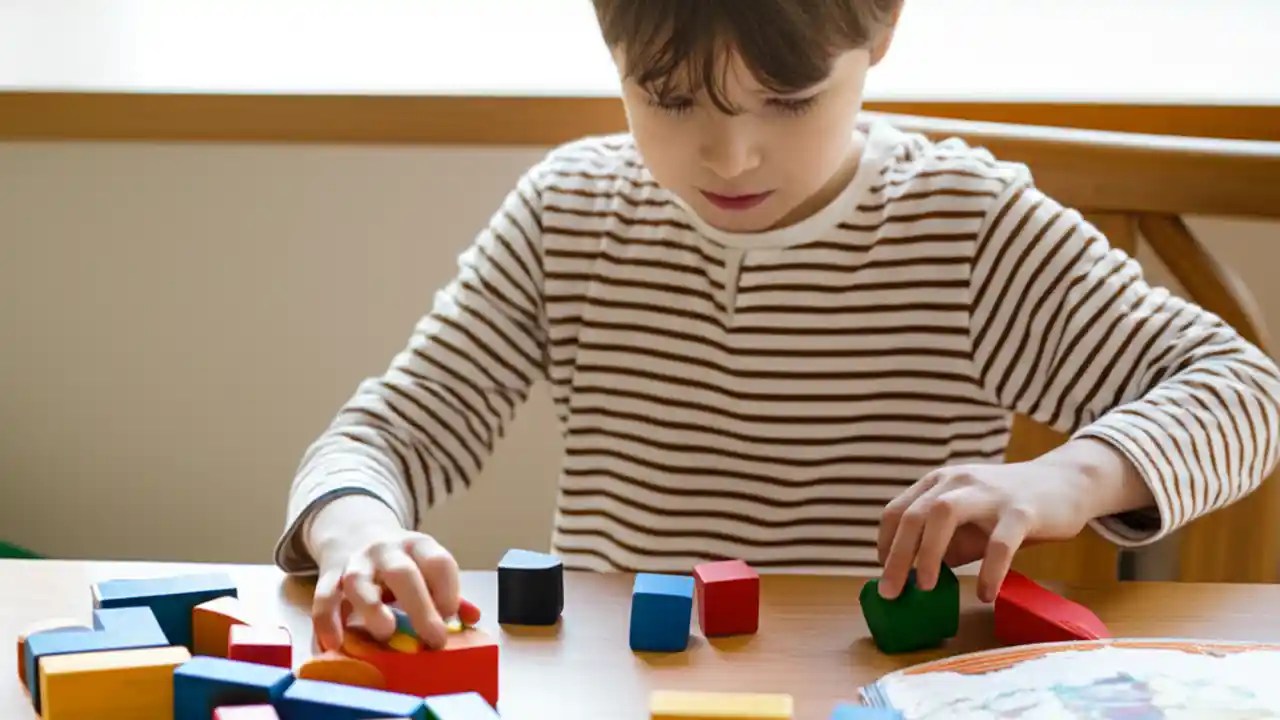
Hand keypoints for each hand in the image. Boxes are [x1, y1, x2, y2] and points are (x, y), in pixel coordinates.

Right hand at [306, 496, 469, 651]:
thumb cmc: (401, 561)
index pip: (438, 562)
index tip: (450, 618)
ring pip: (358, 581)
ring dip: (371, 608)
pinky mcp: (329, 576)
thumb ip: (447, 592)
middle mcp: (386, 550)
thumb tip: (474, 618)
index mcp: (418, 546)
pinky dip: (327, 622)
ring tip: (385, 632)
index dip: (448, 590)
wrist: (355, 531)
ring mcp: (356, 562)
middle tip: (433, 639)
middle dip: (420, 607)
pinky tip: (334, 644)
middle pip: (403, 574)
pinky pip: (324, 597)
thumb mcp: (426, 566)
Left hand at [876, 456, 1100, 603]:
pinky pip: (999, 544)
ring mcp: (988, 493)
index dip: (884, 544)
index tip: (883, 574)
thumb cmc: (1007, 509)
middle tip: (891, 591)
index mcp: (939, 482)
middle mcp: (957, 482)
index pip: (897, 511)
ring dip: (928, 553)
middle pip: (913, 515)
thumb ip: (942, 544)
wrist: (1065, 484)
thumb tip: (911, 580)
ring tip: (926, 588)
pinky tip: (984, 594)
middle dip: (896, 555)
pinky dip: (988, 572)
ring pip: (943, 516)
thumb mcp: (967, 521)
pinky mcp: (1022, 511)